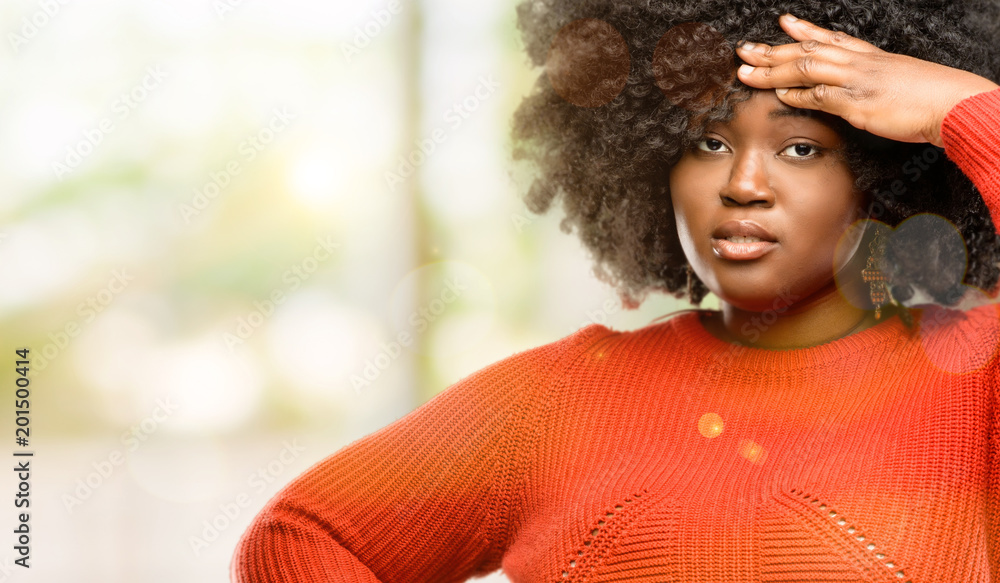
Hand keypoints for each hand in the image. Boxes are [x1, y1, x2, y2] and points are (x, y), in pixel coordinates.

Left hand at [735, 13, 999, 147]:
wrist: (955, 103)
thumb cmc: (932, 98)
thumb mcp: (898, 81)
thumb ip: (873, 82)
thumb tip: (857, 90)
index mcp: (870, 57)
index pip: (830, 38)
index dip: (803, 30)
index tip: (783, 23)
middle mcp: (859, 63)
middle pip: (807, 50)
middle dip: (772, 51)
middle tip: (745, 50)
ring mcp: (856, 80)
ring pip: (805, 67)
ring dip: (772, 70)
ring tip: (746, 72)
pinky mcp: (857, 102)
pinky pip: (820, 95)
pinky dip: (797, 95)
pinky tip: (778, 95)